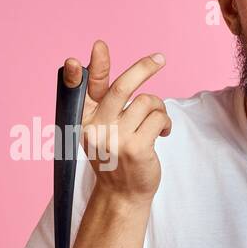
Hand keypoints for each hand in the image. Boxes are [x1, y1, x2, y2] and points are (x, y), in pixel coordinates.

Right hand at [64, 40, 170, 203]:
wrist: (123, 195)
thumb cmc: (115, 156)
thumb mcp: (101, 130)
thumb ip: (103, 103)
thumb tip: (97, 62)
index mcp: (85, 120)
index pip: (81, 90)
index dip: (81, 72)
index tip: (88, 52)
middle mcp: (97, 128)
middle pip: (121, 87)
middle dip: (142, 68)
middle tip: (160, 59)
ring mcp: (116, 139)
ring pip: (147, 102)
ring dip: (159, 109)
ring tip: (157, 123)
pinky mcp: (136, 148)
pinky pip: (159, 118)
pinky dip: (166, 123)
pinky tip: (163, 134)